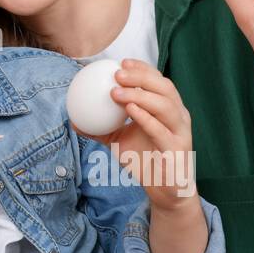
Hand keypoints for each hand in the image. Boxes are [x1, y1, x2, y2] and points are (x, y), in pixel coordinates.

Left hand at [90, 59, 196, 211]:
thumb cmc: (143, 160)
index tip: (121, 62)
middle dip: (141, 76)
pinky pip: (161, 130)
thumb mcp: (118, 141)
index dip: (143, 68)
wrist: (163, 190)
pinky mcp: (178, 149)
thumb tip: (73, 119)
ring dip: (140, 95)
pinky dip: (145, 118)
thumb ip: (100, 128)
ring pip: (165, 106)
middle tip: (117, 74)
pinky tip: (129, 110)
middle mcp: (178, 117)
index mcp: (168, 109)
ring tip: (116, 92)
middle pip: (164, 88)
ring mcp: (180, 132)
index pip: (158, 82)